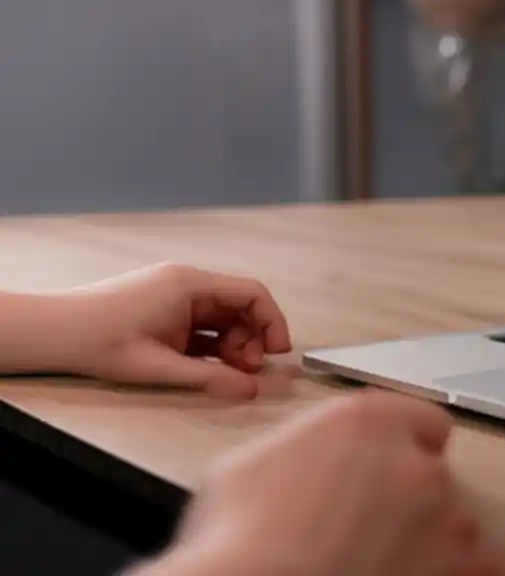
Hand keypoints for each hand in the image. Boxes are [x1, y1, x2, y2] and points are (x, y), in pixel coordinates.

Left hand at [14, 263, 291, 397]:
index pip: (251, 294)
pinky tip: (211, 367)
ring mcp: (175, 295)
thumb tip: (250, 391)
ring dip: (234, 344)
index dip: (273, 322)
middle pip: (240, 306)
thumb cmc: (100, 342)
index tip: (278, 352)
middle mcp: (187, 283)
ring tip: (229, 373)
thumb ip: (209, 378)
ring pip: (223, 317)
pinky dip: (214, 344)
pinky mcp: (166, 309)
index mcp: (190, 285)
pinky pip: (203, 324)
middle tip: (247, 371)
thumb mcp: (159, 367)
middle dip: (252, 338)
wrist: (55, 333)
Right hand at [134, 393, 504, 575]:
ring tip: (380, 562)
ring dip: (433, 542)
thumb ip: (300, 451)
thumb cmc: (236, 543)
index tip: (389, 472)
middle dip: (407, 499)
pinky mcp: (461, 568)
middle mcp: (420, 459)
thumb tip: (306, 465)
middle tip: (360, 534)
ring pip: (458, 523)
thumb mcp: (248, 467)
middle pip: (433, 473)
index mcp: (368, 419)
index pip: (416, 422)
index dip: (400, 450)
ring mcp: (447, 517)